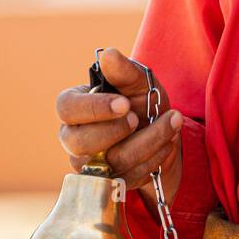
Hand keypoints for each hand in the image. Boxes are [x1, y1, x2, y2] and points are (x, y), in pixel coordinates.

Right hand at [55, 46, 182, 208]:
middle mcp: (74, 138)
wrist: (162, 132)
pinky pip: (127, 179)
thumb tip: (108, 54)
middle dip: (115, 131)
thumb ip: (124, 71)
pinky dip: (152, 159)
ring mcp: (89, 165)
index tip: (124, 104)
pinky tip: (167, 143)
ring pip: (108, 163)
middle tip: (139, 118)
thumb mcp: (139, 82)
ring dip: (146, 142)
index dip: (93, 108)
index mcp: (75, 107)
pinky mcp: (108, 184)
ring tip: (171, 122)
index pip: (66, 108)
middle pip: (79, 142)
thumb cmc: (142, 100)